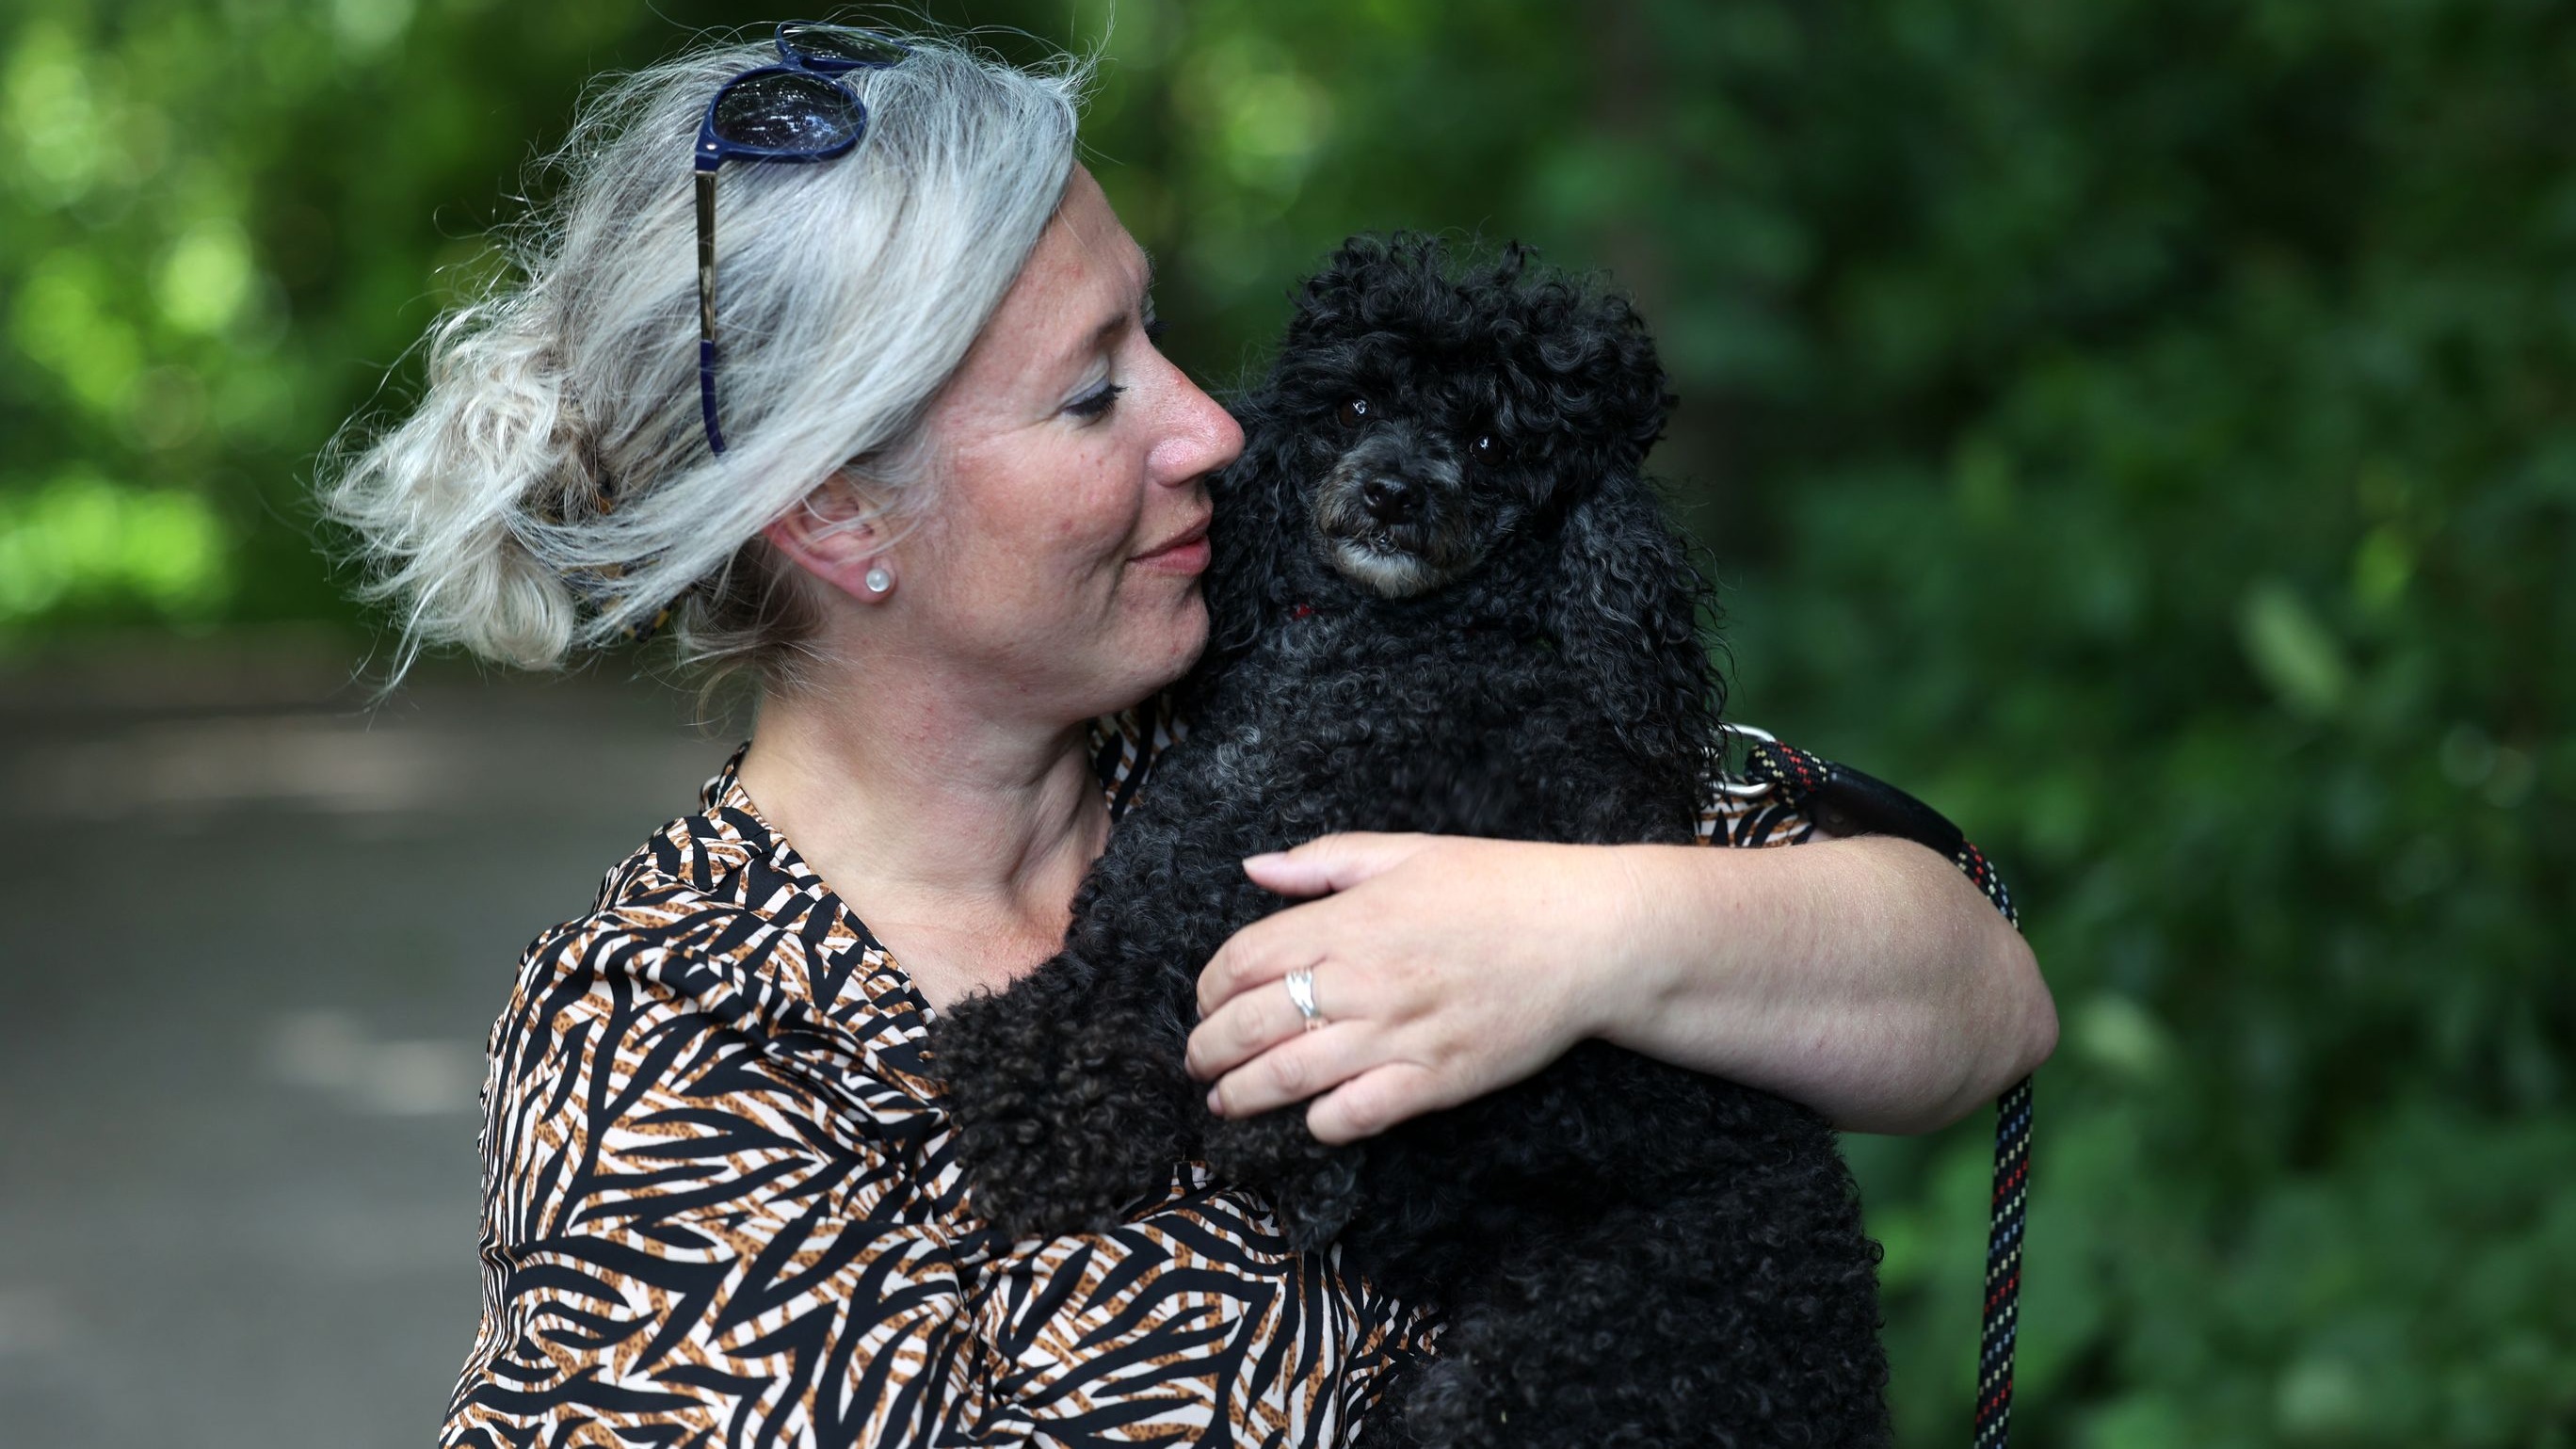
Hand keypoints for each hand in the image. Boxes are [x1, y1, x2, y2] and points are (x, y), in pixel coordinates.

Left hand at [1185, 833, 1656, 1144]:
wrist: (1591, 935)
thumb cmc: (1502, 885)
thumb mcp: (1409, 850)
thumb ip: (1324, 861)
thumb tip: (1253, 869)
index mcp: (1350, 918)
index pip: (1242, 960)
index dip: (1208, 987)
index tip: (1205, 1001)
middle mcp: (1364, 978)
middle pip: (1250, 1024)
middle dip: (1208, 1050)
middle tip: (1199, 1062)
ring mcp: (1399, 1033)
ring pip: (1288, 1077)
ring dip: (1243, 1096)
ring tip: (1224, 1103)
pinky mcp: (1436, 1080)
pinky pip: (1355, 1115)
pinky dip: (1321, 1123)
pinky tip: (1311, 1119)